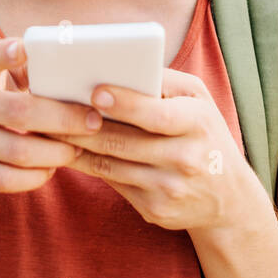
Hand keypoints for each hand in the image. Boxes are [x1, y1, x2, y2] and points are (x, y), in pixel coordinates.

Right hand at [0, 37, 103, 197]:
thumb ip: (27, 70)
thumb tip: (70, 43)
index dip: (4, 54)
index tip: (25, 48)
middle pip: (18, 111)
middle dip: (63, 119)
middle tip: (93, 122)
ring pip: (16, 150)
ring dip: (55, 152)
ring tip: (76, 149)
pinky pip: (5, 179)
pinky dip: (35, 177)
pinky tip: (50, 169)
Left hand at [44, 67, 249, 231]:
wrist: (229, 198)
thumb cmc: (205, 133)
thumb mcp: (198, 100)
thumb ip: (163, 81)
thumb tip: (118, 66)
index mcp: (197, 123)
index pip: (156, 115)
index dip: (125, 104)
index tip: (95, 91)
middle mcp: (185, 159)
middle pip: (123, 142)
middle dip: (82, 125)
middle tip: (50, 108)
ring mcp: (169, 189)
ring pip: (111, 164)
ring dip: (75, 146)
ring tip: (48, 128)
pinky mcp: (155, 211)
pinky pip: (113, 183)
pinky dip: (88, 166)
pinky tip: (68, 151)